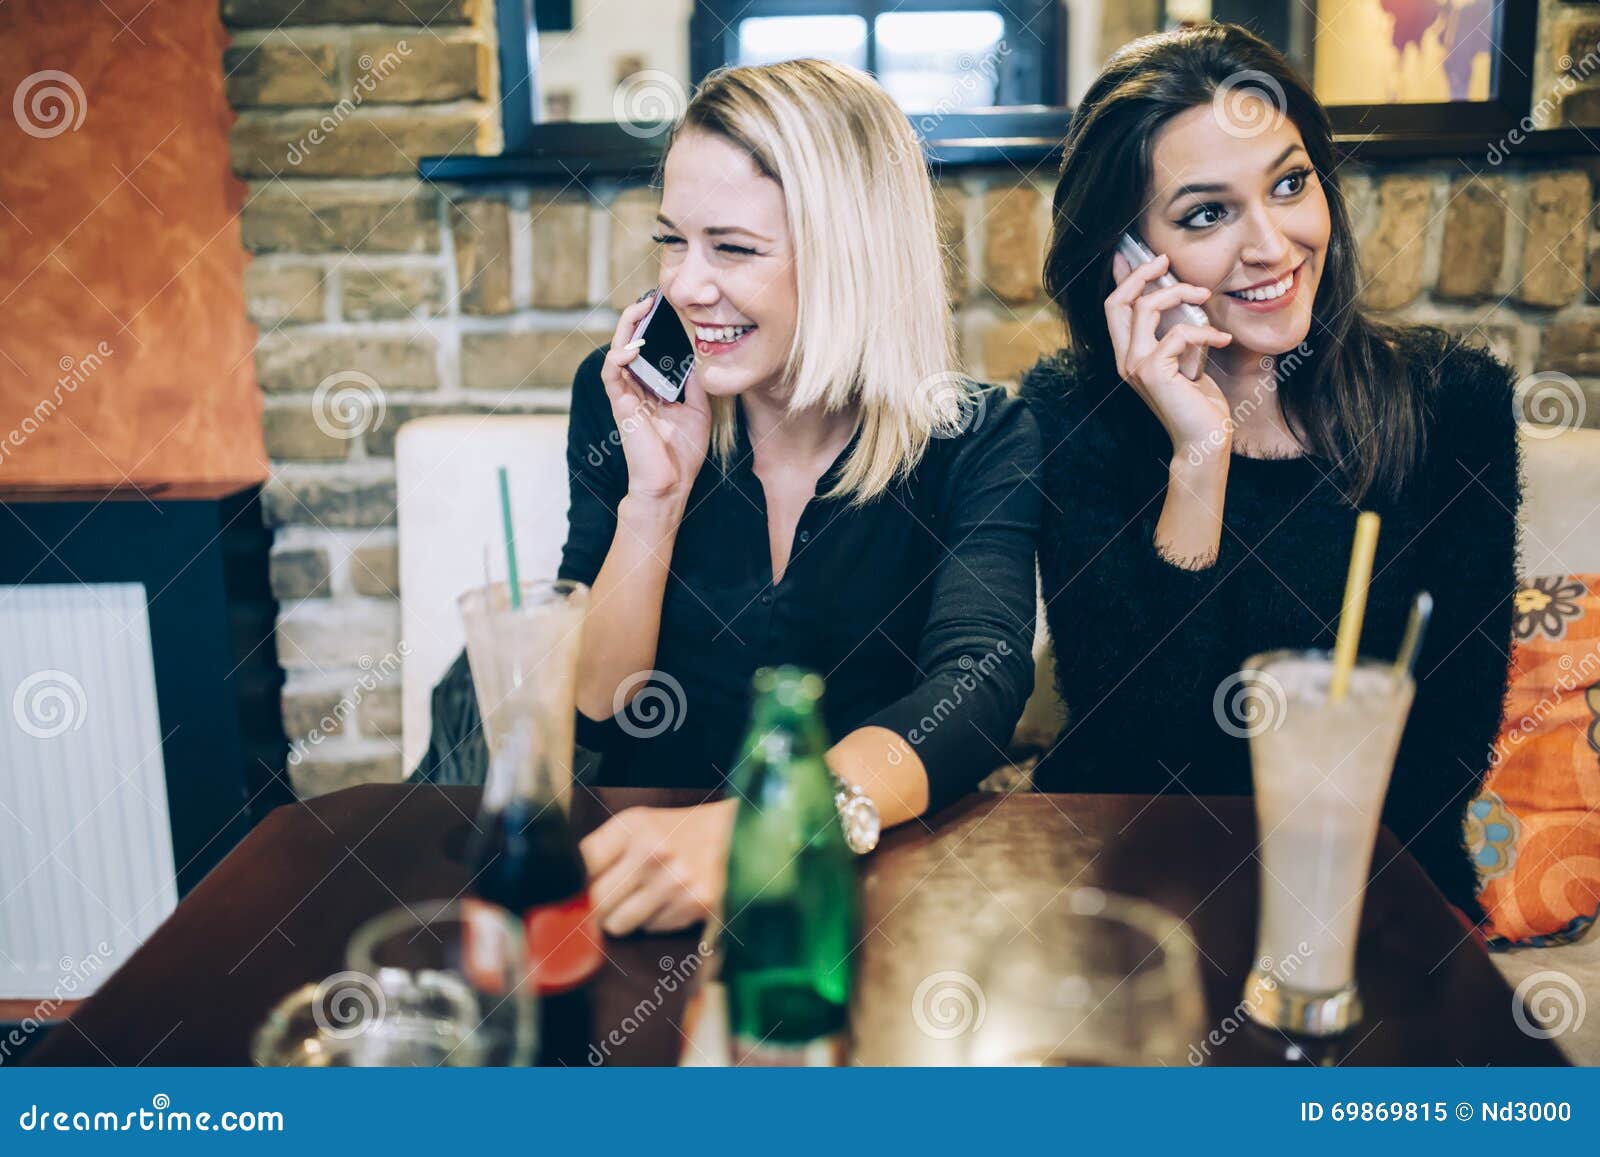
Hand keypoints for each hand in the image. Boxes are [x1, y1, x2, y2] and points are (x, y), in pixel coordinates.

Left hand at [580, 799, 736, 935]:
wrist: (731, 831)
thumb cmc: (673, 831)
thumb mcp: (634, 824)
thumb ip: (599, 850)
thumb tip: (567, 895)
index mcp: (634, 827)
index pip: (583, 868)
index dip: (583, 879)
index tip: (591, 882)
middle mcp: (655, 853)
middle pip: (598, 903)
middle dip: (602, 904)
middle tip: (618, 894)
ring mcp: (677, 882)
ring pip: (621, 924)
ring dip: (628, 916)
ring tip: (647, 894)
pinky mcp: (699, 904)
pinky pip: (654, 929)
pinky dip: (658, 920)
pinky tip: (672, 898)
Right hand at [602, 291, 713, 503]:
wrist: (671, 485)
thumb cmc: (682, 455)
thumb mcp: (699, 411)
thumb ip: (695, 384)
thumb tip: (699, 357)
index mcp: (652, 390)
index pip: (648, 351)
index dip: (653, 328)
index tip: (665, 307)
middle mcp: (636, 390)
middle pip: (630, 345)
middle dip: (637, 319)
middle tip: (651, 298)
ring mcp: (626, 397)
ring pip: (617, 352)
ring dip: (626, 328)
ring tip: (640, 309)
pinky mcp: (621, 406)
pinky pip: (611, 374)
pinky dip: (618, 356)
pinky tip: (633, 346)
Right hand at [1106, 251, 1235, 462]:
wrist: (1204, 439)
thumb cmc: (1199, 402)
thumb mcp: (1187, 359)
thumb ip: (1178, 334)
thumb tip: (1185, 300)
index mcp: (1129, 355)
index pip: (1115, 308)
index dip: (1124, 277)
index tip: (1140, 255)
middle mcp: (1125, 359)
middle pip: (1117, 302)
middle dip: (1141, 274)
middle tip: (1166, 262)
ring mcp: (1136, 366)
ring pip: (1145, 309)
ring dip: (1180, 294)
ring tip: (1205, 296)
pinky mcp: (1153, 372)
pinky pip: (1178, 333)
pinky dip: (1204, 332)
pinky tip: (1223, 339)